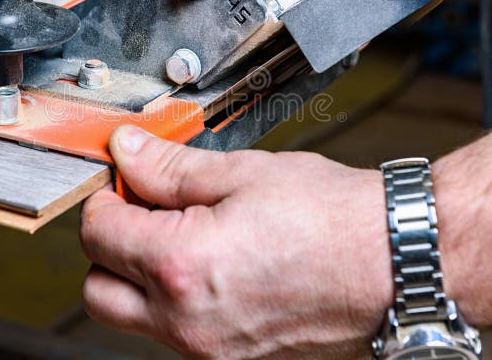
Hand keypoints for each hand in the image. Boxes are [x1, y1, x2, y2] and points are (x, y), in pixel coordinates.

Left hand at [80, 125, 392, 358]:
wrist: (394, 262)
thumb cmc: (331, 218)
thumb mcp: (242, 174)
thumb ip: (170, 168)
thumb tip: (127, 152)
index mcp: (181, 267)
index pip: (99, 234)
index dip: (106, 196)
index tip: (125, 178)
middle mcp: (187, 321)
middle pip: (98, 289)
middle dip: (109, 245)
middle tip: (143, 208)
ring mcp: (209, 347)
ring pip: (133, 315)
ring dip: (138, 273)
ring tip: (184, 230)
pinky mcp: (231, 357)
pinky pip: (174, 329)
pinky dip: (173, 296)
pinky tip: (212, 259)